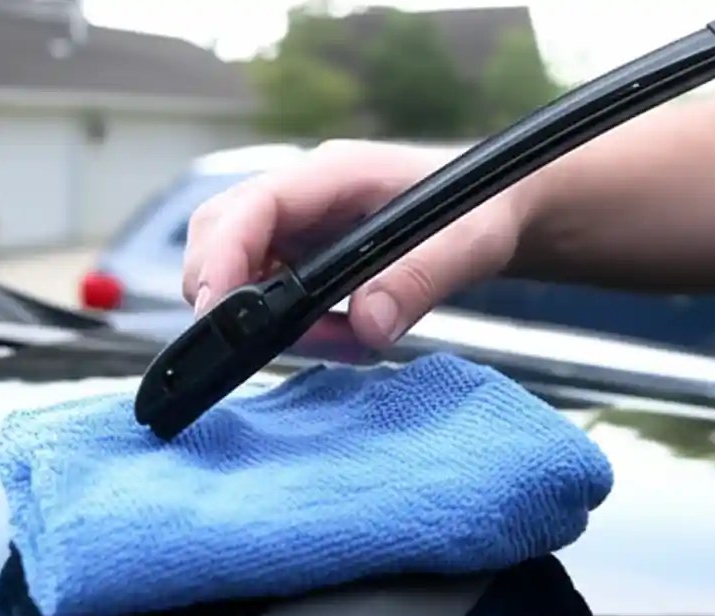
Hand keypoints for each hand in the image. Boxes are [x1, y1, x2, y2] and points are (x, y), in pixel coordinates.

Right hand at [182, 140, 524, 348]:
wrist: (495, 209)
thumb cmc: (485, 207)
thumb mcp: (472, 242)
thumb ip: (423, 278)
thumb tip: (370, 324)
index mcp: (334, 173)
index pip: (252, 204)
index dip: (224, 255)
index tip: (219, 311)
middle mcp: (301, 196)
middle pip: (218, 235)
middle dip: (226, 294)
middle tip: (276, 343)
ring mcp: (295, 227)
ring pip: (235, 270)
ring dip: (271, 322)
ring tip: (345, 341)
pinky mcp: (299, 258)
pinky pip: (265, 295)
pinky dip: (293, 330)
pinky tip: (346, 337)